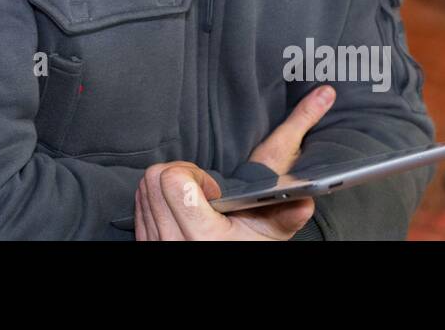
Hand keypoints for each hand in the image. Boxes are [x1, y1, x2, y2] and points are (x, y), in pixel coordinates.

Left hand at [135, 85, 335, 239]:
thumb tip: (305, 197)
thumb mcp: (269, 234)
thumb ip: (286, 213)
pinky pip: (139, 204)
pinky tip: (180, 209)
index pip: (172, 180)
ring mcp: (154, 243)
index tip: (213, 190)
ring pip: (144, 187)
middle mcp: (172, 241)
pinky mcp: (144, 242)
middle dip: (179, 174)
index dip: (193, 175)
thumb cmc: (247, 246)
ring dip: (167, 185)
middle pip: (155, 177)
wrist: (219, 269)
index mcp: (201, 236)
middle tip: (202, 191)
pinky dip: (157, 199)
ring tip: (193, 200)